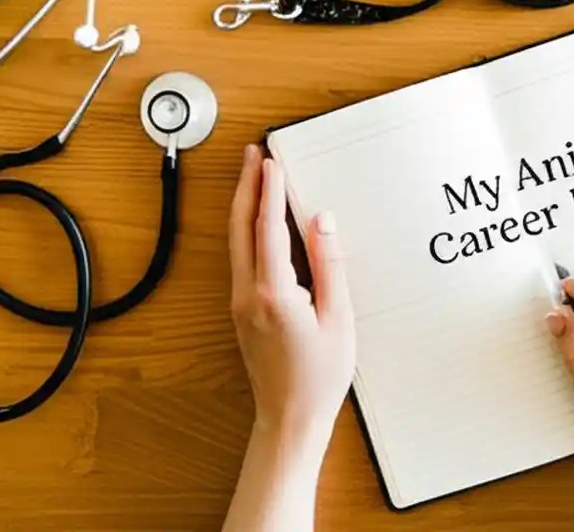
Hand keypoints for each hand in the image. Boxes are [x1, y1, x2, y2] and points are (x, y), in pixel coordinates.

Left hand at [228, 144, 354, 446]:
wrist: (290, 418)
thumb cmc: (320, 377)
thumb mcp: (338, 319)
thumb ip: (330, 266)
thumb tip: (323, 222)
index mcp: (273, 293)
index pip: (269, 228)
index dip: (270, 191)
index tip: (273, 162)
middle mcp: (248, 295)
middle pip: (241, 228)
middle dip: (247, 187)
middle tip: (252, 155)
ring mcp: (241, 304)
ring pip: (236, 242)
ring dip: (244, 206)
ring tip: (253, 178)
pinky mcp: (243, 311)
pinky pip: (241, 259)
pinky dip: (247, 230)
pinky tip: (258, 222)